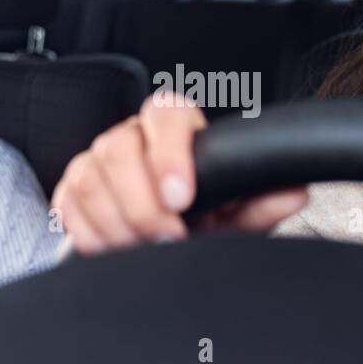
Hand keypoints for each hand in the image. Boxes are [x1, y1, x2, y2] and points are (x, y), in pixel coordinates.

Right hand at [52, 93, 308, 254]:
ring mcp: (96, 160)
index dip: (169, 154)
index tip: (182, 198)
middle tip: (166, 238)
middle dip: (142, 203)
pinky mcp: (71, 188)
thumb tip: (294, 192)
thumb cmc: (203, 218)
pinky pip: (69, 206)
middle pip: (119, 149)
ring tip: (143, 248)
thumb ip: (261, 203)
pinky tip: (115, 249)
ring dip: (117, 222)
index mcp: (175, 126)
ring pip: (91, 179)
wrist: (168, 242)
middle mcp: (131, 135)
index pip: (166, 114)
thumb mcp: (236, 214)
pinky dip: (91, 234)